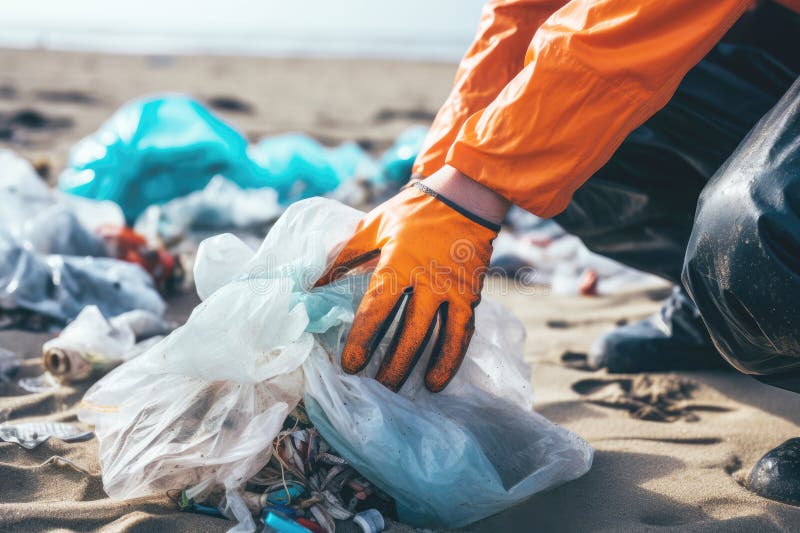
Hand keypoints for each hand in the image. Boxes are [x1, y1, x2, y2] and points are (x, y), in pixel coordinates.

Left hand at [316, 166, 507, 391]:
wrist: (463, 198)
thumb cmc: (411, 212)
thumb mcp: (373, 226)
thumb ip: (344, 256)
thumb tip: (311, 283)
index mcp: (399, 261)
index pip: (378, 307)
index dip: (364, 339)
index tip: (351, 365)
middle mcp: (428, 279)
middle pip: (408, 330)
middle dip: (391, 363)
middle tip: (374, 388)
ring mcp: (453, 290)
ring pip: (436, 336)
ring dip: (419, 366)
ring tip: (402, 391)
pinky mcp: (471, 296)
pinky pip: (461, 333)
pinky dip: (449, 359)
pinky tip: (436, 381)